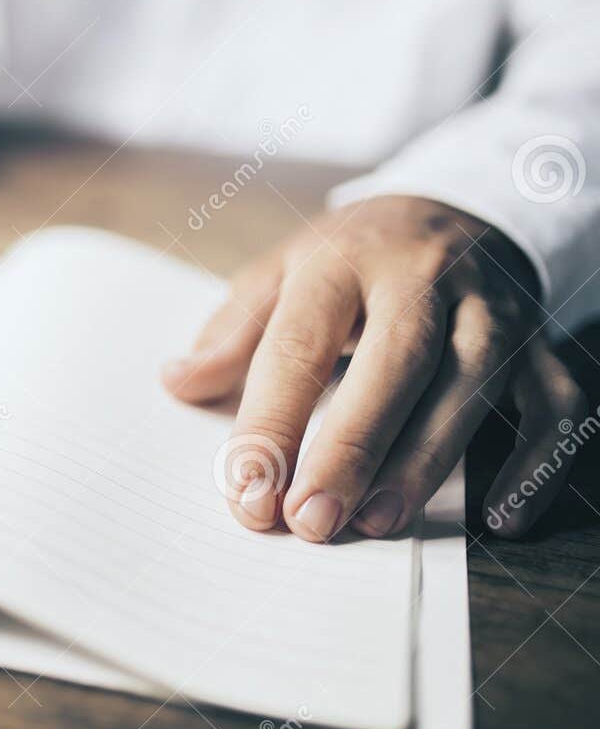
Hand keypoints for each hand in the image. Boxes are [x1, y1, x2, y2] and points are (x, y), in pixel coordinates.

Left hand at [162, 196, 587, 539]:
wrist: (456, 207)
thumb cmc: (350, 260)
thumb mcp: (281, 272)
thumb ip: (232, 331)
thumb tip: (176, 381)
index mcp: (342, 259)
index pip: (299, 343)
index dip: (270, 421)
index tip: (247, 491)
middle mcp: (423, 277)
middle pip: (394, 363)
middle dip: (352, 447)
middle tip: (311, 520)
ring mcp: (491, 308)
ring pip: (472, 385)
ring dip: (425, 460)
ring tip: (375, 521)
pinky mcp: (541, 342)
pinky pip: (553, 404)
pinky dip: (534, 463)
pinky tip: (497, 517)